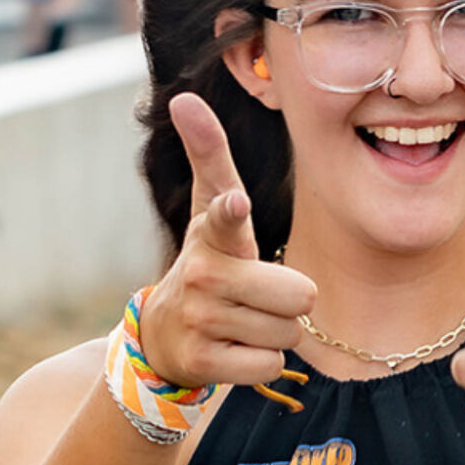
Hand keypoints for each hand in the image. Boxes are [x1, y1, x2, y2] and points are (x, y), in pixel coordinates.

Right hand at [136, 94, 315, 388]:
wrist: (165, 335)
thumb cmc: (209, 263)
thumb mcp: (208, 210)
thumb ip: (209, 155)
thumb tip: (183, 98)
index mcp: (212, 234)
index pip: (224, 217)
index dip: (232, 211)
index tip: (236, 202)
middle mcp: (202, 276)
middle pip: (298, 298)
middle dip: (292, 304)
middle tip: (262, 298)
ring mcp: (200, 321)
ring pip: (287, 334)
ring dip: (276, 333)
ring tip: (244, 322)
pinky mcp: (202, 363)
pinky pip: (269, 365)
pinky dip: (262, 363)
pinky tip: (235, 350)